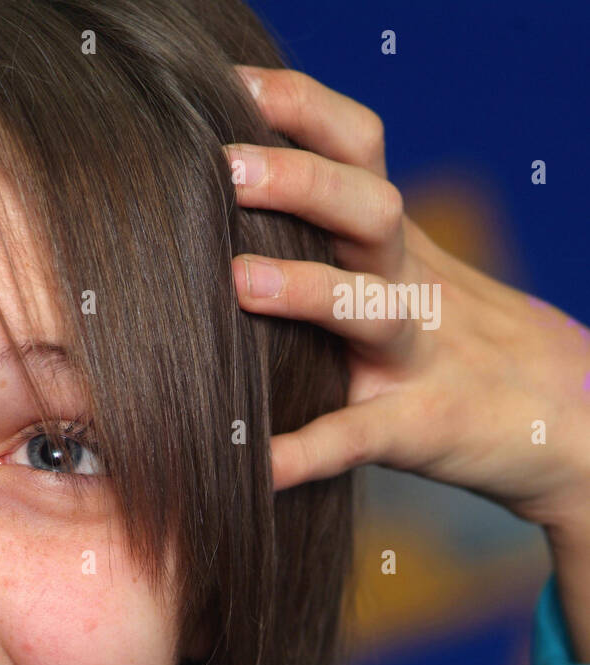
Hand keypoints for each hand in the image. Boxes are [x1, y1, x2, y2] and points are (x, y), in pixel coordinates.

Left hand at [227, 66, 589, 657]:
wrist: (572, 422)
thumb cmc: (456, 341)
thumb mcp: (407, 274)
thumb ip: (337, 238)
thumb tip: (225, 198)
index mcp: (397, 242)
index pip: (359, 149)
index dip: (300, 109)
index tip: (227, 83)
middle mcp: (411, 283)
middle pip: (369, 210)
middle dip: (302, 180)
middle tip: (225, 165)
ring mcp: (419, 356)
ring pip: (372, 309)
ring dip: (309, 291)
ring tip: (239, 281)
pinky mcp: (421, 428)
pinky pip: (359, 438)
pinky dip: (307, 453)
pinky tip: (255, 467)